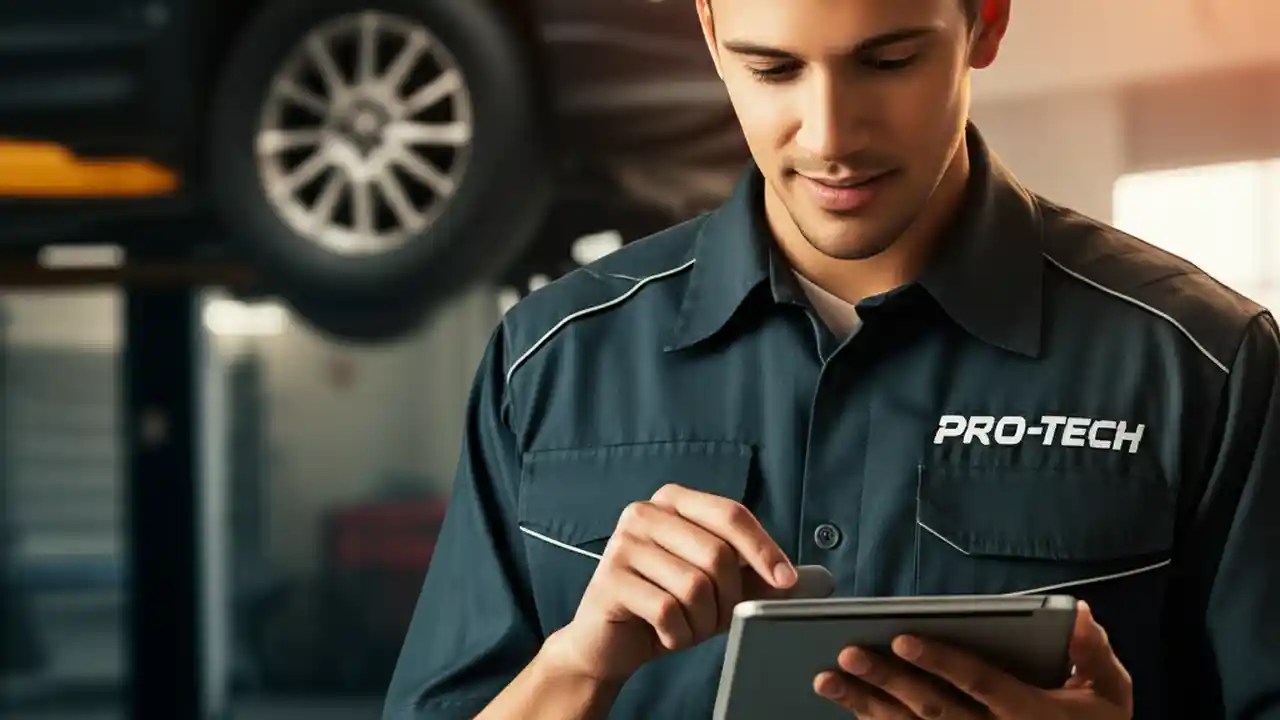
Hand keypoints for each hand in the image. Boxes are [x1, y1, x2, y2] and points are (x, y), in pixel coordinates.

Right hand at [542, 483, 796, 684]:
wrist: (608, 643)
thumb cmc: (666, 606)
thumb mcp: (717, 588)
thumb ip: (755, 576)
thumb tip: (806, 579)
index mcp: (673, 501)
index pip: (731, 514)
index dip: (764, 549)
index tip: (787, 581)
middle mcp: (644, 513)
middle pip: (717, 553)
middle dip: (729, 598)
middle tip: (718, 619)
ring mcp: (622, 544)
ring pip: (694, 586)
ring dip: (702, 621)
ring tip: (688, 626)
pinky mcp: (609, 580)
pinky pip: (667, 611)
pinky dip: (678, 634)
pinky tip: (666, 634)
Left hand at [813, 601, 1132, 718]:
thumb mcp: (1110, 691)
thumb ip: (1093, 654)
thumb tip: (1078, 615)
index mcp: (1031, 714)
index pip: (979, 683)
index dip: (941, 661)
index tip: (903, 637)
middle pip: (932, 709)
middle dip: (887, 679)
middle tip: (848, 651)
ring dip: (865, 704)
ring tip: (827, 677)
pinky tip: (848, 706)